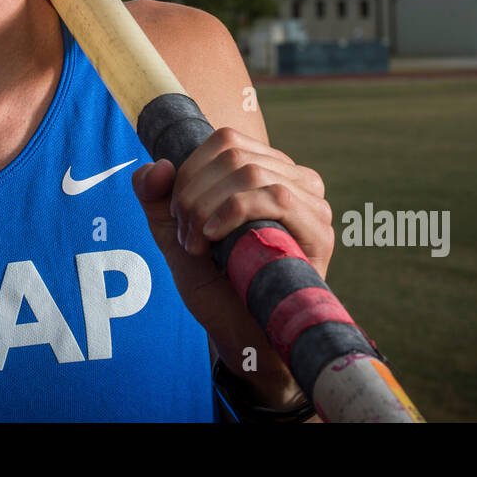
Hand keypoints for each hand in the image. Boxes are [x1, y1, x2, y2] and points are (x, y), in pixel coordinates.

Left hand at [131, 126, 333, 408]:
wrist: (241, 335)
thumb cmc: (215, 283)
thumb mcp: (175, 234)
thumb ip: (156, 198)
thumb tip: (156, 165)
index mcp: (266, 170)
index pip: (226, 141)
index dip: (190, 171)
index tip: (177, 215)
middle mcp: (295, 180)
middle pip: (234, 156)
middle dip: (195, 194)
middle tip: (185, 235)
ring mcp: (313, 204)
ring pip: (251, 173)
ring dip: (209, 207)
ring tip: (198, 244)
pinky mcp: (320, 232)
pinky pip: (276, 198)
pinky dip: (234, 212)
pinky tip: (215, 238)